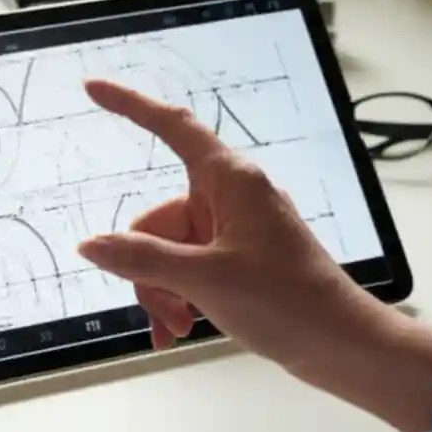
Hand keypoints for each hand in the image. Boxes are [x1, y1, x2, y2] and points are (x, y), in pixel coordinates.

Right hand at [79, 81, 431, 431]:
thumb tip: (91, 245)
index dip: (130, 104)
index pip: (172, 127)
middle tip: (164, 312)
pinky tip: (177, 332)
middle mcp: (232, 198)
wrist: (341, 344)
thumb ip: (142, 260)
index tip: (93, 88)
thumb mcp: (204, 279)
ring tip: (177, 328)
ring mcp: (237, 231)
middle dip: (147, 268)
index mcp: (230, 181)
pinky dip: (179, 297)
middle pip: (159, 218)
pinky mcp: (242, 261)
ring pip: (170, 252)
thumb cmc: (286, 300)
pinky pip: (191, 270)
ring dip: (163, 292)